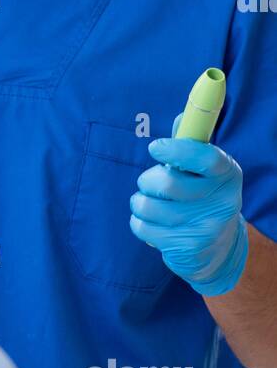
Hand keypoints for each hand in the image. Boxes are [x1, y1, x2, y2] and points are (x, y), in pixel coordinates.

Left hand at [129, 115, 247, 295]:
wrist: (217, 249)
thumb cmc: (203, 197)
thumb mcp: (204, 171)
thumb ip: (190, 146)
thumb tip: (181, 118)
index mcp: (227, 174)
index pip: (205, 158)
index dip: (177, 150)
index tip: (155, 147)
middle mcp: (222, 202)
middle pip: (166, 183)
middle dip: (148, 180)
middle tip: (152, 182)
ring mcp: (205, 228)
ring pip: (147, 205)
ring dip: (140, 201)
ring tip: (153, 204)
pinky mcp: (185, 248)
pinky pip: (141, 226)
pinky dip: (139, 222)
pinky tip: (155, 224)